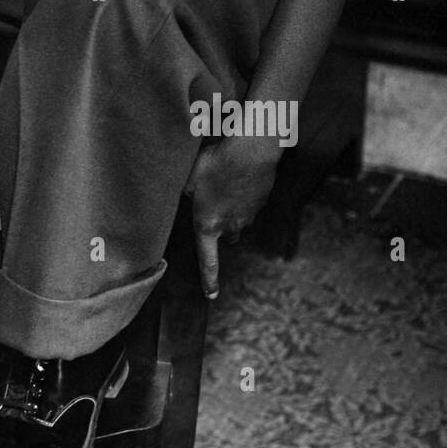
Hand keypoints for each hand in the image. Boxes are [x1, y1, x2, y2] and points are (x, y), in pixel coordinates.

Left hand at [184, 136, 279, 299]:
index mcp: (208, 225)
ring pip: (240, 220)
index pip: (207, 260)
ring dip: (233, 209)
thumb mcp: (188, 179)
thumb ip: (185, 195)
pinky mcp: (261, 201)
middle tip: (214, 209)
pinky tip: (238, 176)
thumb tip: (187, 198)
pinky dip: (244, 195)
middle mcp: (231, 225)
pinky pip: (250, 204)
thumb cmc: (214, 164)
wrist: (250, 152)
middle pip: (228, 238)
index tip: (210, 295)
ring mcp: (249, 214)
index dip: (208, 279)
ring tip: (225, 184)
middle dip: (221, 230)